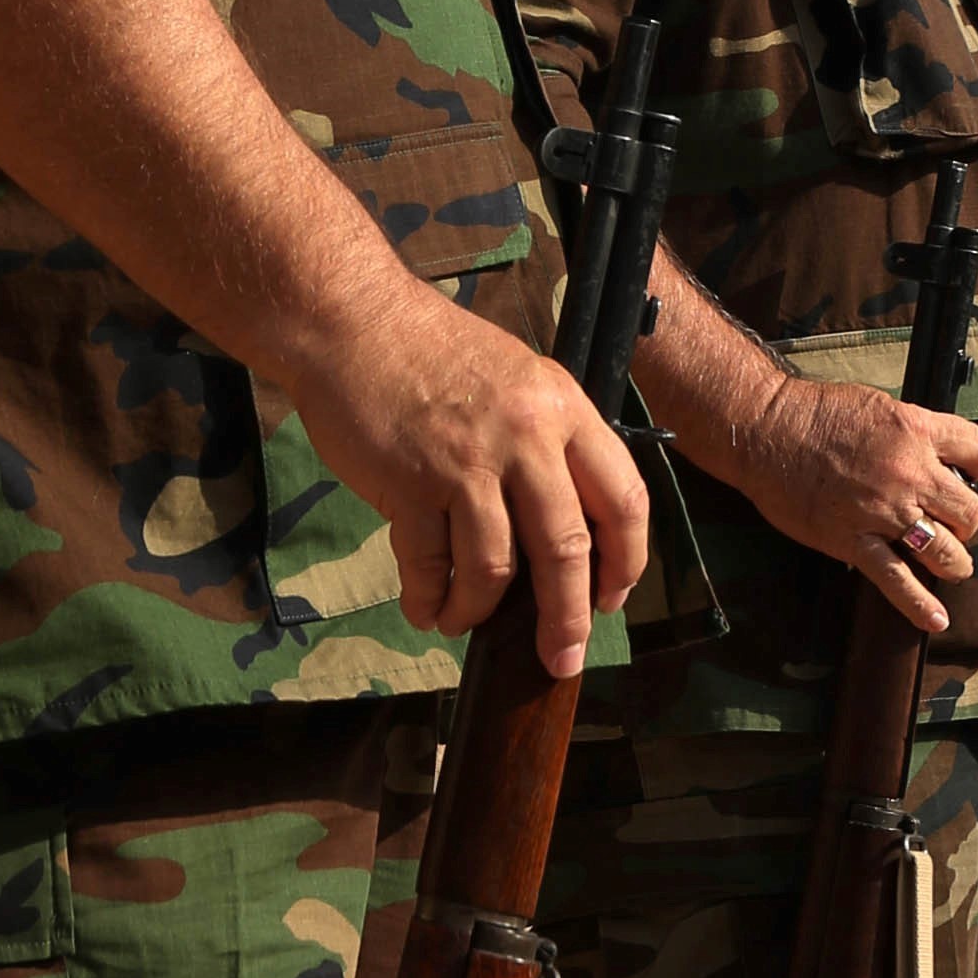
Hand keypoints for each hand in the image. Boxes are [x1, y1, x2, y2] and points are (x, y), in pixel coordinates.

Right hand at [276, 282, 650, 674]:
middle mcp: (527, 435)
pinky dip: (429, 599)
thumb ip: (545, 440)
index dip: (625, 561)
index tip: (610, 599)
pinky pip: (429, 565)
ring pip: (496, 569)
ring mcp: (468, 461)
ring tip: (464, 623)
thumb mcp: (516, 377)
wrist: (352, 321)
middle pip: (565, 549)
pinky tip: (426, 608)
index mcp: (564, 408)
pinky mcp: (411, 483)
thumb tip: (562, 527)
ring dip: (480, 612)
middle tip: (559, 656)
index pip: (623, 498)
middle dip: (567, 618)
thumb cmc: (430, 349)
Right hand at [722, 379, 977, 635]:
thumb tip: (930, 453)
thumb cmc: (815, 412)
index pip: (977, 452)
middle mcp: (909, 473)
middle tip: (950, 522)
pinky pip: (896, 579)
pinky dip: (919, 604)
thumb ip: (909, 431)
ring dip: (953, 562)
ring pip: (944, 550)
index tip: (968, 474)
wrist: (766, 431)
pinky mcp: (854, 540)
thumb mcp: (877, 406)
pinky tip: (936, 620)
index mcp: (916, 431)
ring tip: (950, 565)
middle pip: (968, 510)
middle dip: (965, 521)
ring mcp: (883, 511)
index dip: (977, 466)